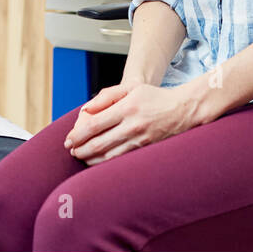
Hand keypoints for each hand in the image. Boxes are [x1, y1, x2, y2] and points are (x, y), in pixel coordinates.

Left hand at [64, 82, 203, 163]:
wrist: (183, 110)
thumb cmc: (154, 97)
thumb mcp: (131, 88)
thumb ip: (106, 96)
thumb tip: (86, 110)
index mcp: (127, 107)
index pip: (95, 124)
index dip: (78, 134)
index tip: (68, 140)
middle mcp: (133, 125)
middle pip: (99, 143)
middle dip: (80, 149)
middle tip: (71, 151)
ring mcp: (140, 140)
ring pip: (108, 156)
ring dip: (90, 159)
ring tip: (81, 157)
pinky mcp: (146, 150)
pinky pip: (121, 160)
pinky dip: (106, 163)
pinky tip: (98, 162)